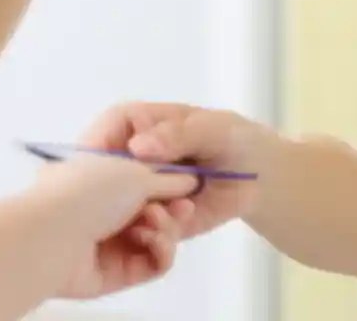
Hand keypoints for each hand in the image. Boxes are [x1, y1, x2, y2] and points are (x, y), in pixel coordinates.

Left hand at [28, 153, 195, 298]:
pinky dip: (160, 251)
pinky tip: (152, 240)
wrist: (52, 235)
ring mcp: (108, 242)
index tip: (190, 180)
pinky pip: (152, 263)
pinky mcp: (115, 273)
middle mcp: (103, 209)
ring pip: (157, 237)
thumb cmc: (89, 191)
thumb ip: (169, 178)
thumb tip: (189, 180)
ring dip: (166, 228)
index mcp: (101, 176)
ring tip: (155, 222)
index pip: (143, 178)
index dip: (169, 180)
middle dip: (173, 208)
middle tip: (184, 207)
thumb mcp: (136, 171)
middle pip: (154, 210)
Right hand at [81, 102, 276, 240]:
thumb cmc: (234, 139)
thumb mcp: (214, 129)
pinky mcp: (156, 220)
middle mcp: (131, 161)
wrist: (260, 176)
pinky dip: (161, 230)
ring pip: (119, 210)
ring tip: (174, 209)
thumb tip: (139, 147)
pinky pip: (146, 231)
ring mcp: (140, 193)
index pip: (104, 132)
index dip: (97, 150)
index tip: (100, 169)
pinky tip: (185, 217)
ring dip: (141, 215)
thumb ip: (178, 134)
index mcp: (138, 125)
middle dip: (118, 193)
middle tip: (147, 197)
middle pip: (102, 177)